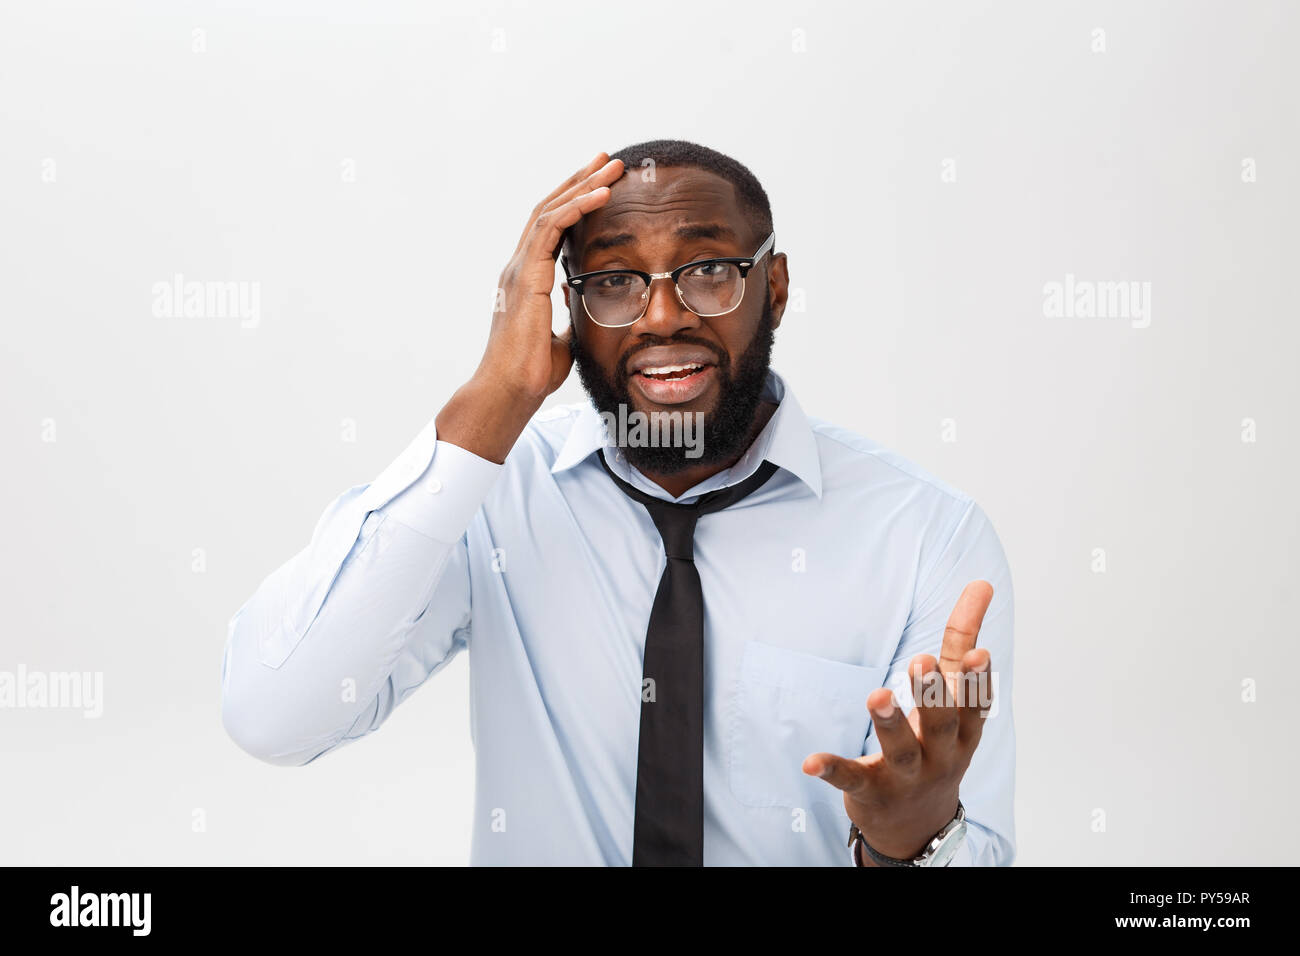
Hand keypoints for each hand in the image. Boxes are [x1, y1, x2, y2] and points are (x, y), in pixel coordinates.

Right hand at [436, 153, 624, 461]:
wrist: (509, 392)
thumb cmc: (532, 374)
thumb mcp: (562, 339)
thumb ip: (569, 316)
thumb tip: (582, 306)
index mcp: (527, 279)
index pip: (552, 229)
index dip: (576, 203)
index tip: (601, 183)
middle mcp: (519, 267)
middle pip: (550, 209)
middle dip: (580, 181)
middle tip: (608, 159)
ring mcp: (519, 270)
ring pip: (550, 211)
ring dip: (582, 185)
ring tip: (611, 166)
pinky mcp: (525, 278)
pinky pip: (551, 229)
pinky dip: (576, 207)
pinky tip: (601, 194)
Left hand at [802, 580, 995, 862]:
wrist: (918, 823)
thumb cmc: (938, 742)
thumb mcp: (953, 695)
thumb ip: (962, 639)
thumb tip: (981, 583)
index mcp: (964, 730)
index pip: (975, 705)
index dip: (978, 681)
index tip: (979, 653)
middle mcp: (941, 755)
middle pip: (941, 726)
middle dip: (933, 695)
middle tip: (920, 661)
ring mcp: (906, 776)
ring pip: (901, 752)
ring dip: (890, 724)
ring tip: (876, 695)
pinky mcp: (870, 791)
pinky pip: (851, 780)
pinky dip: (832, 769)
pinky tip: (810, 762)